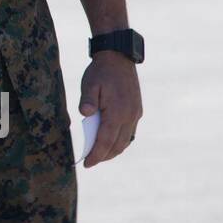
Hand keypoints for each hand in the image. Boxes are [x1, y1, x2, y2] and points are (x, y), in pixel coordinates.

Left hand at [79, 52, 142, 167]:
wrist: (119, 57)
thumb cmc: (101, 71)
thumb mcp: (90, 84)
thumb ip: (87, 100)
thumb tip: (85, 113)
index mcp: (117, 113)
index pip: (105, 141)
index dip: (96, 155)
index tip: (87, 164)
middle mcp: (129, 116)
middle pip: (117, 145)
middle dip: (104, 156)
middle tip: (90, 162)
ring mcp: (135, 114)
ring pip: (125, 141)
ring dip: (113, 150)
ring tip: (99, 155)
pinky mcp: (137, 110)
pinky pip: (130, 132)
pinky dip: (120, 141)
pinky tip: (111, 141)